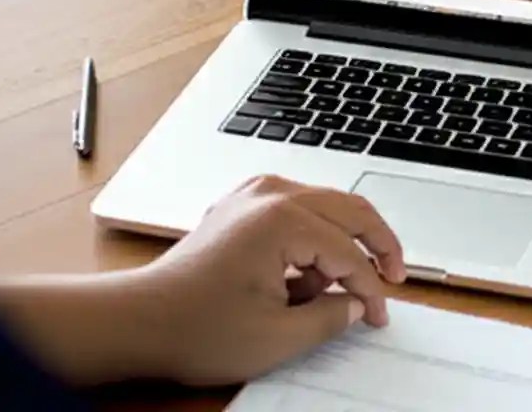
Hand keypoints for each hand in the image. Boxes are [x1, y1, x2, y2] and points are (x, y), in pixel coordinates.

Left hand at [0, 175, 405, 386]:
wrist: (138, 320)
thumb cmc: (196, 327)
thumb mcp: (278, 337)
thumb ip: (330, 318)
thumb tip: (354, 305)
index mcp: (283, 220)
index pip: (349, 253)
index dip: (370, 289)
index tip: (377, 317)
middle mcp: (270, 194)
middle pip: (350, 208)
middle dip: (378, 244)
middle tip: (394, 276)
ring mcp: (253, 195)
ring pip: (326, 204)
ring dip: (343, 240)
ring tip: (336, 288)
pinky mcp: (241, 205)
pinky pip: (297, 208)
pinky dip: (313, 236)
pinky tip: (305, 274)